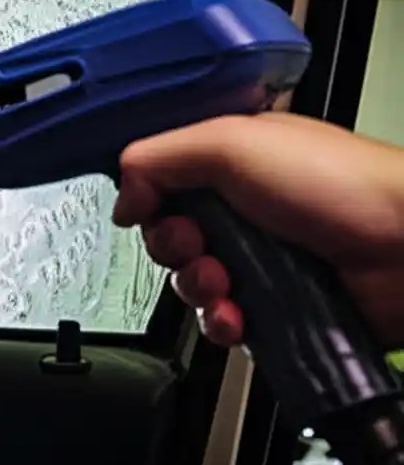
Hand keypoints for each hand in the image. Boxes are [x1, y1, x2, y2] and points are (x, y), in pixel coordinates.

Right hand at [113, 112, 403, 346]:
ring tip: (224, 282)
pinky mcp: (274, 304)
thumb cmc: (343, 185)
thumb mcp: (231, 143)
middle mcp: (244, 206)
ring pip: (191, 282)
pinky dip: (222, 322)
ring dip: (197, 287)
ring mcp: (260, 257)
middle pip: (168, 233)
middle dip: (172, 246)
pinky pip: (221, 321)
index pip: (160, 178)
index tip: (147, 206)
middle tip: (196, 243)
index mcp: (232, 159)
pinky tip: (238, 314)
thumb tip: (122, 189)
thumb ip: (159, 156)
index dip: (146, 196)